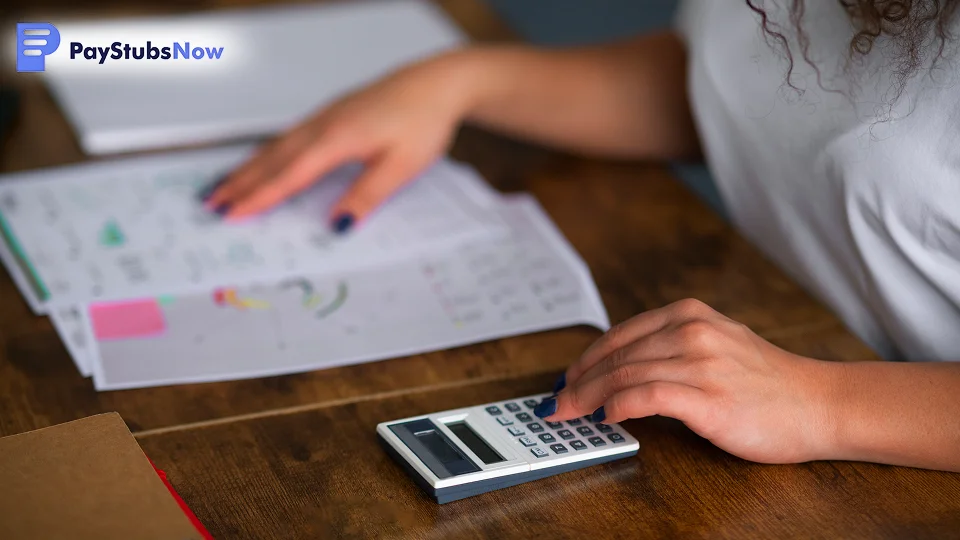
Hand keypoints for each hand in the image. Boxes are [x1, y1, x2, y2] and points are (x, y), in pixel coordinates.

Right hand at [200, 52, 473, 229]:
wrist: (437, 83)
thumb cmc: (424, 120)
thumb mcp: (401, 166)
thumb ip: (366, 196)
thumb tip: (337, 226)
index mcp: (337, 139)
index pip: (289, 175)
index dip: (259, 198)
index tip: (233, 215)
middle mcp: (323, 125)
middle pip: (272, 159)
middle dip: (240, 183)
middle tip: (211, 204)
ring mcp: (325, 116)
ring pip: (276, 145)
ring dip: (248, 167)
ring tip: (224, 186)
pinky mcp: (332, 113)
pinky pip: (289, 136)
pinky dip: (268, 151)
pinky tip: (263, 159)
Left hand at [534, 299, 836, 463]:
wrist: (818, 404)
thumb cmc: (768, 382)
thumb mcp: (717, 344)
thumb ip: (672, 348)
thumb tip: (621, 373)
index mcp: (689, 315)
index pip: (619, 336)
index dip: (585, 360)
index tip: (566, 379)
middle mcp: (691, 332)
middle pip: (615, 357)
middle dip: (577, 382)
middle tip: (556, 403)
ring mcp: (699, 363)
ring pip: (623, 376)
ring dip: (587, 397)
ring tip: (570, 414)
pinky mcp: (706, 398)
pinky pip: (646, 397)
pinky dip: (618, 407)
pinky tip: (606, 417)